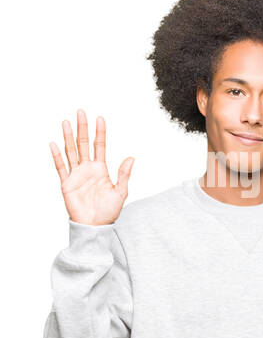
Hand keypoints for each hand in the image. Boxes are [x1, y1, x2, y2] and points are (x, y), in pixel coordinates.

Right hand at [49, 109, 133, 225]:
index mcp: (101, 169)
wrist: (95, 225)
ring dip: (68, 137)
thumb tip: (131, 158)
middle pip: (84, 144)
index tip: (100, 118)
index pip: (100, 146)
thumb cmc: (108, 211)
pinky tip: (54, 144)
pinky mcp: (66, 183)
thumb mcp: (121, 192)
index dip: (100, 133)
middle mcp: (87, 169)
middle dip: (82, 128)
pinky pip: (61, 167)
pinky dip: (57, 156)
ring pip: (71, 151)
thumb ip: (124, 174)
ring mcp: (76, 174)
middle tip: (81, 112)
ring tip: (66, 122)